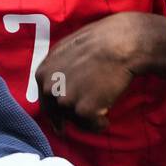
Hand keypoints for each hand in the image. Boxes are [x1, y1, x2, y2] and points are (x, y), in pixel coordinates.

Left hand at [35, 13, 141, 132]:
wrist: (121, 43)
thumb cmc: (101, 40)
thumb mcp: (67, 49)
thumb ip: (58, 69)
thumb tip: (60, 84)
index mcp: (43, 72)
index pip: (46, 99)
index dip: (56, 111)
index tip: (61, 124)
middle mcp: (50, 87)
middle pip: (58, 111)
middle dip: (72, 114)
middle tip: (88, 114)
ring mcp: (65, 99)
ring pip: (75, 120)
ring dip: (88, 118)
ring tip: (103, 105)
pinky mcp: (83, 110)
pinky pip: (92, 126)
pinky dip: (100, 124)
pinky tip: (107, 117)